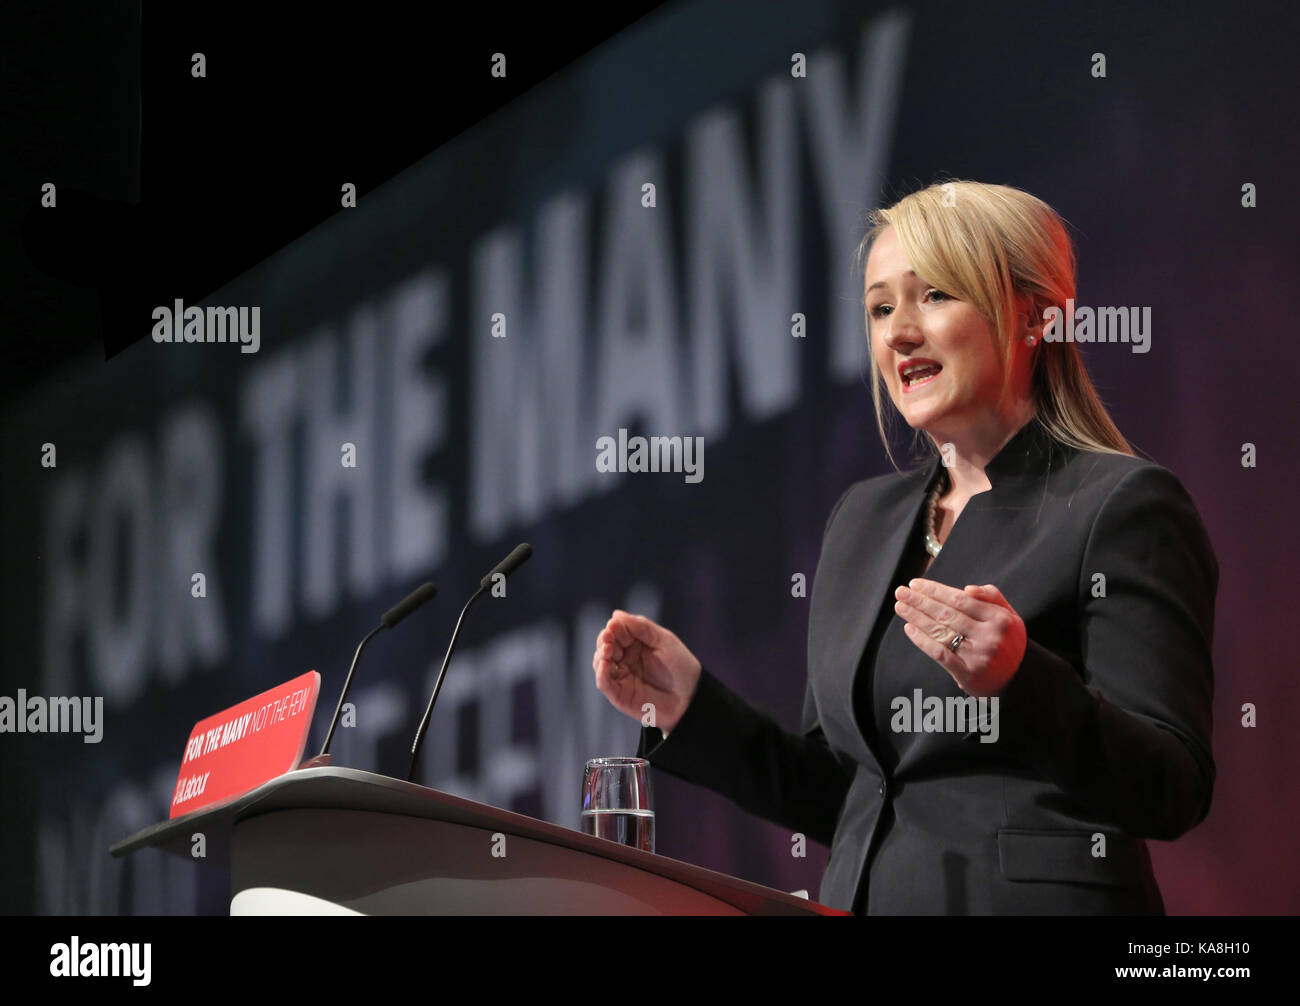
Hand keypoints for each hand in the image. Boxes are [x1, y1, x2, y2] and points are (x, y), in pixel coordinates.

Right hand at [592, 610, 701, 732]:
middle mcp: (624, 658)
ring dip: (600, 654)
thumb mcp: (663, 640)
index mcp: (634, 643)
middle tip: (609, 636)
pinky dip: (601, 672)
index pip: (617, 631)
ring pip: (600, 662)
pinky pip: (604, 682)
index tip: (614, 624)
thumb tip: (615, 614)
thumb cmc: (680, 666)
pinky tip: (605, 663)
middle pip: (605, 645)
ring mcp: (620, 676)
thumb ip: (641, 627)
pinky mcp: (619, 694)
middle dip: (605, 639)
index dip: (614, 627)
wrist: (690, 696)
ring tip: (607, 648)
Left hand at [893, 580, 1026, 696]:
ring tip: (900, 606)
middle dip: (920, 601)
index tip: (916, 584)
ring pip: (941, 632)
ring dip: (917, 618)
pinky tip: (909, 628)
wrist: (1017, 679)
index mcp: (999, 619)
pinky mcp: (967, 674)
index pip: (960, 599)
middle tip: (901, 592)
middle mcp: (989, 637)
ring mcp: (978, 656)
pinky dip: (922, 640)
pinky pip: (940, 653)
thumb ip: (992, 596)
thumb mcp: (1009, 615)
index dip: (935, 590)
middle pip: (947, 614)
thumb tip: (967, 588)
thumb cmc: (1007, 640)